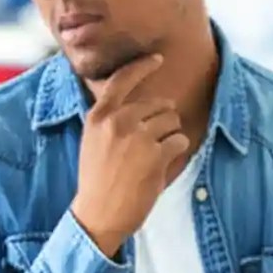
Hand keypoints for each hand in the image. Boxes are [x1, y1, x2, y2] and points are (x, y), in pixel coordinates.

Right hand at [71, 54, 188, 257]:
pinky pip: (179, 140)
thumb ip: (110, 121)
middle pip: (157, 103)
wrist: (98, 214)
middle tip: (151, 143)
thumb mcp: (93, 142)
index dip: (142, 66)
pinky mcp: (154, 155)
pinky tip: (161, 164)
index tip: (156, 59)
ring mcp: (136, 137)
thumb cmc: (97, 180)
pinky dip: (176, 151)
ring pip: (171, 120)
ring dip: (170, 136)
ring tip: (154, 156)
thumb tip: (141, 106)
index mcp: (98, 117)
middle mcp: (116, 121)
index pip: (121, 80)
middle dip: (163, 119)